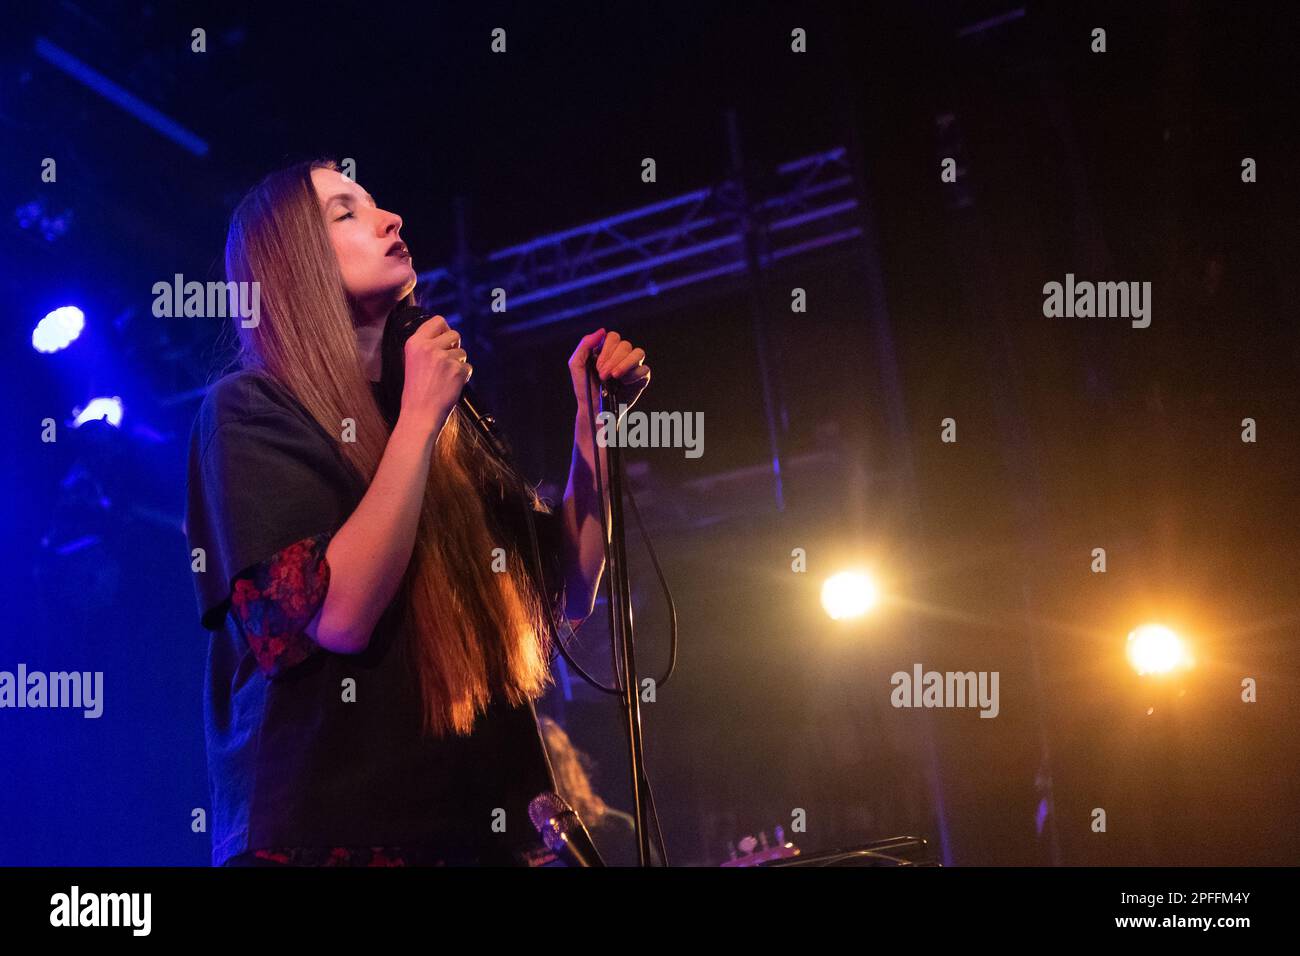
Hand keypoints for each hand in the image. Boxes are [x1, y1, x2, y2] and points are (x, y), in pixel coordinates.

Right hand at [398, 314, 470, 435]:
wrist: (419, 414)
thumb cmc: (416, 391)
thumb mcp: (412, 361)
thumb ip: (426, 346)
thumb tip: (447, 334)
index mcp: (414, 343)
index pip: (437, 321)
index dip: (445, 330)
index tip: (444, 340)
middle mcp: (428, 347)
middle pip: (454, 333)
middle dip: (455, 347)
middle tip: (447, 362)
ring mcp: (443, 358)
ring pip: (462, 352)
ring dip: (458, 364)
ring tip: (445, 378)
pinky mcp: (457, 370)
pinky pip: (468, 367)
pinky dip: (463, 377)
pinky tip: (451, 386)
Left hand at [568, 328, 650, 412]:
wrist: (593, 409)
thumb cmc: (584, 387)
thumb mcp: (577, 364)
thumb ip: (585, 344)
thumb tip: (602, 330)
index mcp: (607, 349)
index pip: (613, 337)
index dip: (607, 350)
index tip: (598, 366)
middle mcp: (621, 355)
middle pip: (625, 345)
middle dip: (613, 361)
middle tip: (603, 376)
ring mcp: (632, 366)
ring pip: (638, 352)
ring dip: (625, 364)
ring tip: (614, 376)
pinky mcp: (641, 379)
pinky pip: (645, 369)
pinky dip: (634, 375)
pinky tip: (624, 383)